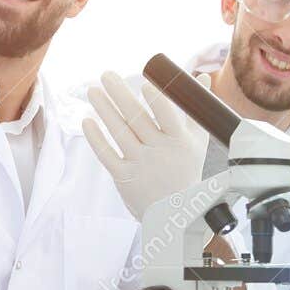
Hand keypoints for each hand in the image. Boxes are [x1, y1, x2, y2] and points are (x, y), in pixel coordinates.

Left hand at [82, 71, 207, 221]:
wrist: (177, 214)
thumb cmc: (187, 171)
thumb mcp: (198, 141)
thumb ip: (196, 110)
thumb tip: (202, 77)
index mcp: (179, 141)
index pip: (168, 116)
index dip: (157, 100)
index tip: (144, 82)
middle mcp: (159, 151)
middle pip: (136, 119)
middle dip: (120, 95)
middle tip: (106, 74)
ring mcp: (140, 165)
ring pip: (119, 133)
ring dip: (104, 110)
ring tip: (92, 91)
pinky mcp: (124, 177)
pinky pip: (107, 154)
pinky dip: (95, 137)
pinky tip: (87, 120)